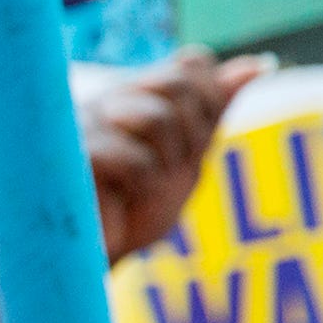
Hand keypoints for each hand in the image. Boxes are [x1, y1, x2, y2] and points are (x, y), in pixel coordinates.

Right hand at [85, 48, 268, 261]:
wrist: (88, 258)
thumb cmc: (133, 211)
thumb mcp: (184, 159)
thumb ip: (212, 111)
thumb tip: (259, 65)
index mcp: (130, 94)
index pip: (190, 67)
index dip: (208, 106)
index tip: (193, 150)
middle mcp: (103, 98)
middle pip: (176, 83)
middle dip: (191, 134)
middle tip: (172, 172)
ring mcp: (78, 124)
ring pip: (154, 117)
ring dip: (166, 164)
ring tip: (145, 192)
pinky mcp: (63, 158)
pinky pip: (130, 158)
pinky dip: (144, 188)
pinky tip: (123, 206)